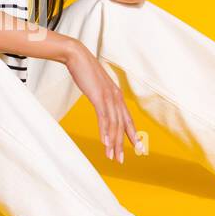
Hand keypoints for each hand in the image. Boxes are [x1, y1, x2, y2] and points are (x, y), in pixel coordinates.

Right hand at [62, 41, 138, 163]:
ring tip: (112, 156)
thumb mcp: (97, 86)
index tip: (137, 147)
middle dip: (123, 144)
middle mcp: (116, 97)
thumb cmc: (85, 71)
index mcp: (117, 96)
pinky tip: (104, 142)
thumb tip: (102, 104)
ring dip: (113, 142)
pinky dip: (105, 131)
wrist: (77, 56)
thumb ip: (102, 96)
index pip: (127, 119)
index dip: (132, 134)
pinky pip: (104, 117)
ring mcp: (109, 97)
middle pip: (123, 125)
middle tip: (121, 160)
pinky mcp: (99, 96)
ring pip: (114, 124)